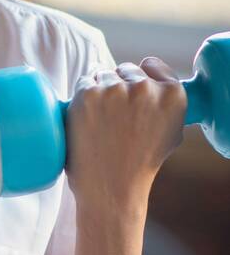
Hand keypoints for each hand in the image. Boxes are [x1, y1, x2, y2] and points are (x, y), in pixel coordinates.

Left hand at [65, 56, 187, 215]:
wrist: (111, 190)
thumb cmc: (139, 165)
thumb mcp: (170, 134)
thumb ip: (167, 105)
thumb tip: (155, 82)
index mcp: (173, 95)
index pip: (151, 65)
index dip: (141, 77)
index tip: (133, 93)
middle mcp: (146, 89)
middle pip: (125, 69)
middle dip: (118, 87)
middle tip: (114, 118)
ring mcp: (115, 90)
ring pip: (102, 74)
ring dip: (99, 92)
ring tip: (101, 123)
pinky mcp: (88, 94)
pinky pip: (84, 83)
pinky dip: (82, 98)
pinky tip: (88, 120)